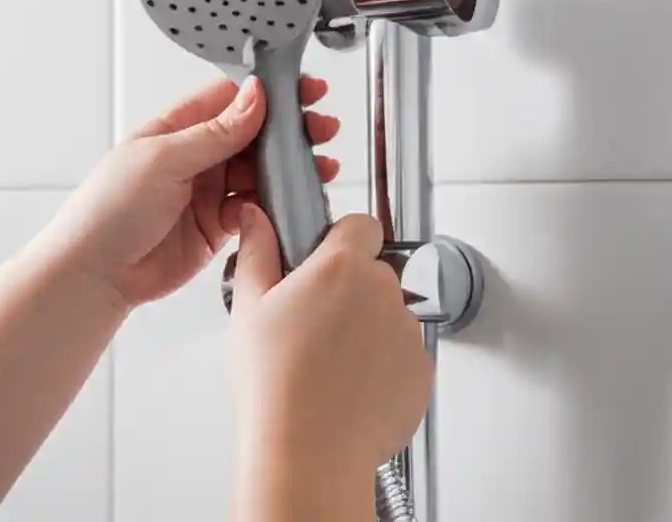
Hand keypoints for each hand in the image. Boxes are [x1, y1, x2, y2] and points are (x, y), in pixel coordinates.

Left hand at [42, 76, 339, 307]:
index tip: (304, 91)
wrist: (94, 274)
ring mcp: (206, 192)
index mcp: (176, 129)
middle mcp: (193, 157)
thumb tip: (254, 97)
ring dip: (289, 170)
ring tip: (320, 167)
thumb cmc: (107, 210)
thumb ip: (215, 132)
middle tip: (321, 129)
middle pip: (253, 136)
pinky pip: (254, 209)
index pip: (231, 100)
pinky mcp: (216, 227)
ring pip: (259, 173)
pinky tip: (293, 200)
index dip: (269, 95)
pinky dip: (276, 205)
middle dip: (289, 132)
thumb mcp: (163, 159)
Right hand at [228, 208, 432, 516]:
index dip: (342, 240)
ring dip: (368, 329)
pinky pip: (404, 356)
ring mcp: (408, 333)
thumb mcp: (249, 308)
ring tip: (328, 363)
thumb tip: (256, 218)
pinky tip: (348, 386)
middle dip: (350, 290)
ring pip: (390, 316)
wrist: (307, 452)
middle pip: (374, 273)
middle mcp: (383, 292)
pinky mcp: (421, 371)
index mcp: (341, 267)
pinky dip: (384, 366)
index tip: (325, 259)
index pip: (362, 225)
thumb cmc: (274, 386)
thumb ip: (258, 251)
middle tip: (314, 323)